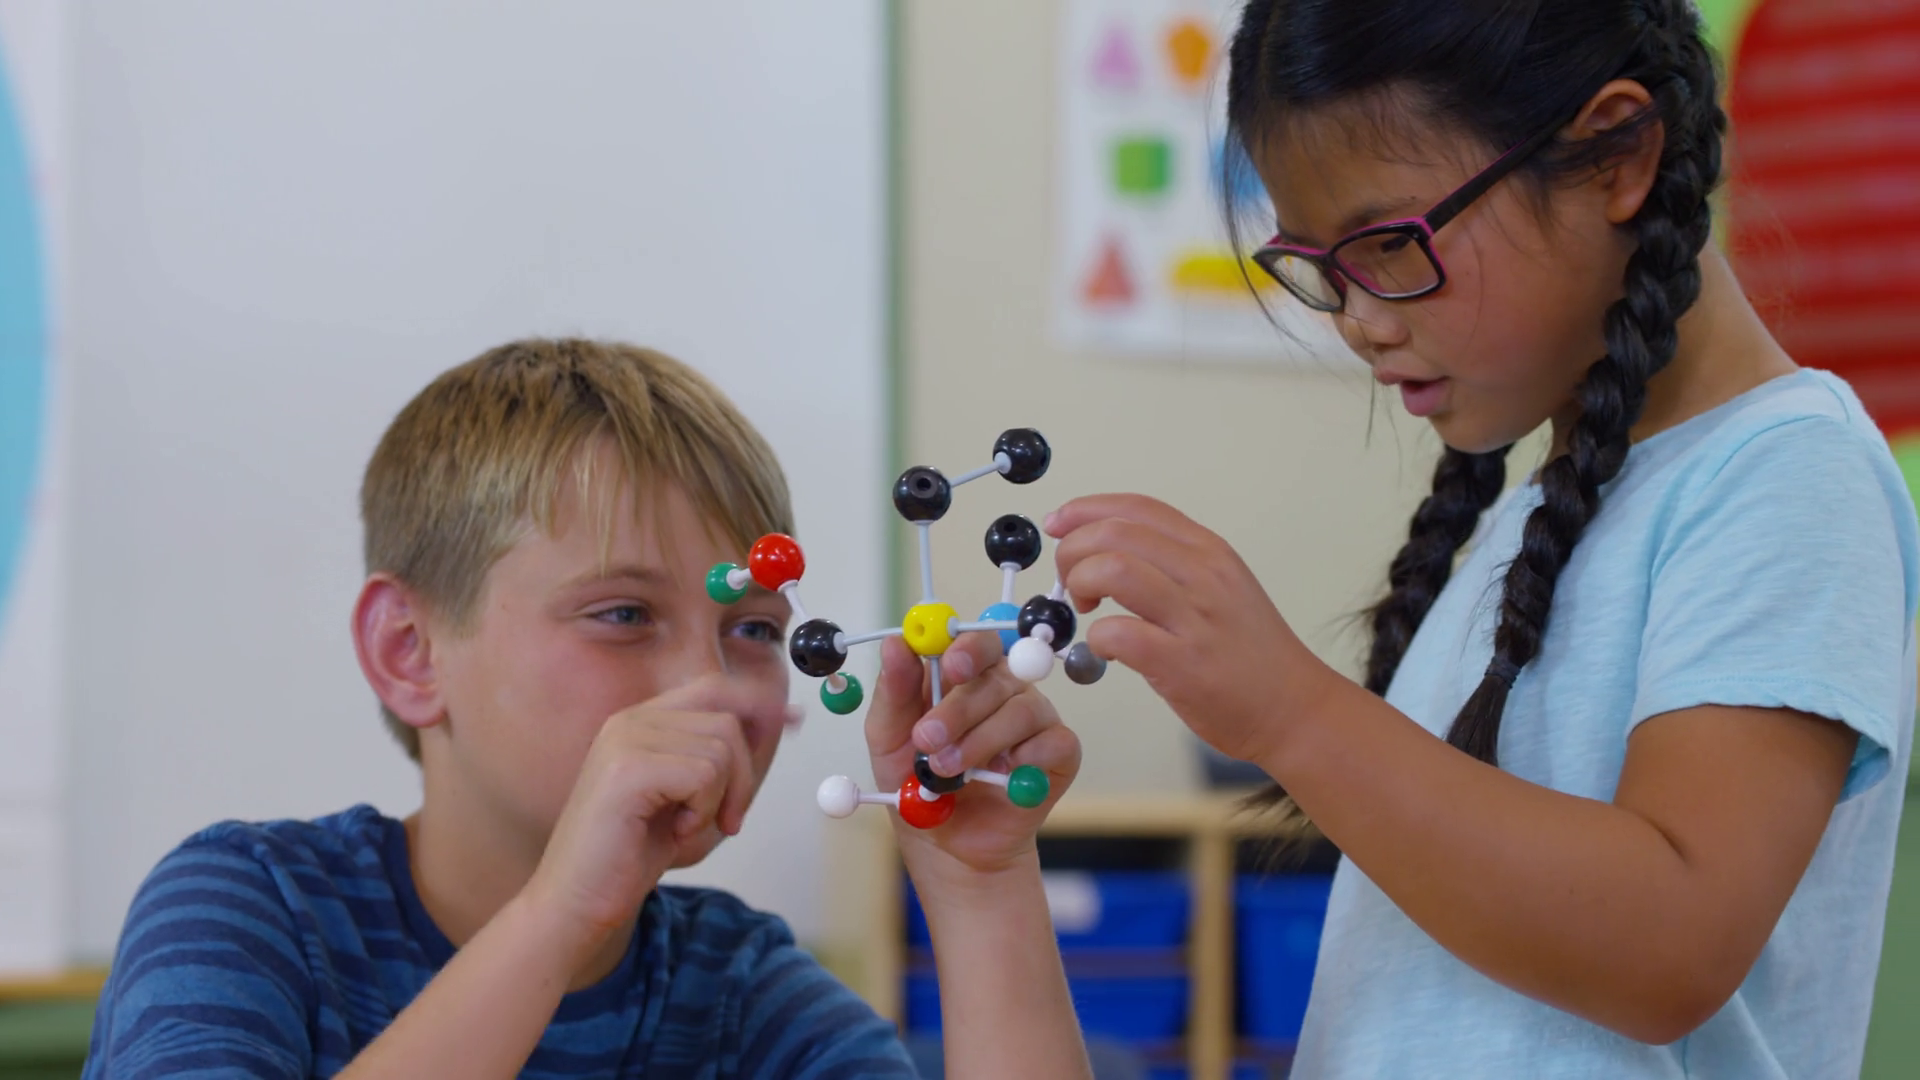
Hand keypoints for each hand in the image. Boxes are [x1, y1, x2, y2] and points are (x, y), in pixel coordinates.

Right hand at [523, 675, 795, 969]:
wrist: (578, 900)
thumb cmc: (632, 854)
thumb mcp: (690, 799)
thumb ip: (724, 759)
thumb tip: (780, 716)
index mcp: (642, 721)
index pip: (715, 687)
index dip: (758, 703)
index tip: (794, 719)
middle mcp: (631, 720)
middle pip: (727, 718)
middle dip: (743, 773)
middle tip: (729, 820)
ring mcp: (626, 739)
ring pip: (720, 748)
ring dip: (719, 799)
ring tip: (687, 827)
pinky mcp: (628, 769)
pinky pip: (704, 774)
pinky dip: (703, 810)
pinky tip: (674, 830)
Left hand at [865, 632, 1081, 880]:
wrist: (947, 847)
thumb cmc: (918, 784)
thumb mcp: (889, 739)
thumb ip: (893, 692)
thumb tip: (895, 643)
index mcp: (965, 676)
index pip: (975, 642)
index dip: (966, 648)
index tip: (949, 667)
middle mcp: (1004, 689)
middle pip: (998, 674)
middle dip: (959, 707)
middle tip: (927, 739)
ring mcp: (1035, 719)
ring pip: (1022, 709)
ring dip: (981, 741)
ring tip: (948, 772)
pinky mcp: (1059, 753)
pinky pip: (1054, 742)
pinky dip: (1026, 760)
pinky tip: (1001, 778)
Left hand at [1047, 494, 1334, 765]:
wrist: (1294, 708)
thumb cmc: (1249, 654)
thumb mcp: (1221, 589)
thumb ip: (1172, 567)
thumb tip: (1103, 552)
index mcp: (1210, 552)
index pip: (1138, 508)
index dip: (1087, 509)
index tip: (1059, 524)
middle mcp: (1204, 575)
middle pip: (1115, 532)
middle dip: (1073, 550)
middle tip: (1070, 582)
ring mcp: (1195, 618)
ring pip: (1113, 570)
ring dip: (1080, 584)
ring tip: (1085, 608)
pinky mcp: (1183, 663)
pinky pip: (1118, 633)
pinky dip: (1097, 638)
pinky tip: (1107, 650)